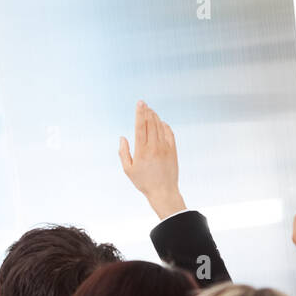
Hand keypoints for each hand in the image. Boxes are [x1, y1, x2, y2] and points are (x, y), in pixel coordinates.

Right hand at [119, 100, 185, 219]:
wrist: (163, 191)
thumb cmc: (144, 182)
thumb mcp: (128, 170)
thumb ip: (123, 153)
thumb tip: (122, 137)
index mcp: (141, 151)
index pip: (140, 126)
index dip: (140, 113)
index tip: (140, 103)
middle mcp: (154, 147)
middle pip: (150, 123)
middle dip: (147, 111)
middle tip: (144, 104)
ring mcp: (165, 148)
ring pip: (160, 126)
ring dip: (155, 117)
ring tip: (150, 111)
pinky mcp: (173, 150)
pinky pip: (169, 132)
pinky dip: (164, 125)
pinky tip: (161, 122)